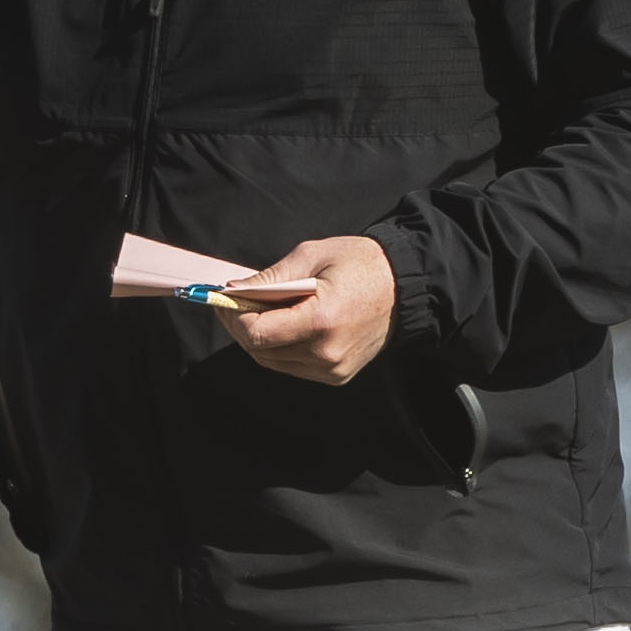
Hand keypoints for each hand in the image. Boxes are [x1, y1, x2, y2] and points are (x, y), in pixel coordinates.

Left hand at [215, 235, 397, 385]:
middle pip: (260, 351)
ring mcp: (333, 369)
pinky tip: (286, 324)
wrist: (406, 285)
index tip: (224, 300)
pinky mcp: (338, 375)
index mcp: (321, 321)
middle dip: (241, 326)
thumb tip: (234, 290)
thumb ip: (271, 277)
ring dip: (260, 339)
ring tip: (261, 311)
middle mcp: (327, 353)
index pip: (256, 335)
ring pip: (273, 362)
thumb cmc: (362, 263)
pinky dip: (281, 348)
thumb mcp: (313, 255)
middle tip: (236, 302)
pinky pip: (293, 366)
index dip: (233, 318)